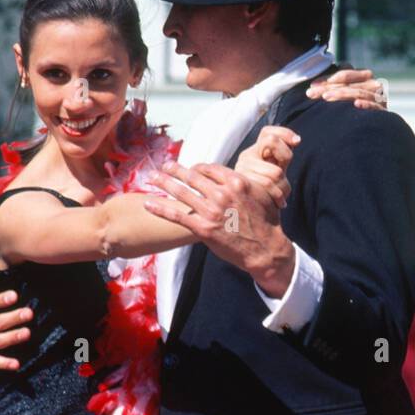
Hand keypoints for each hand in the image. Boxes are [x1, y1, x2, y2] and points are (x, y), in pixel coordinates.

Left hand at [143, 160, 294, 296]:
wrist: (265, 249)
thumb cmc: (267, 222)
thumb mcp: (262, 194)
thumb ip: (245, 183)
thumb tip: (235, 177)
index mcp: (236, 182)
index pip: (209, 168)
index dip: (197, 168)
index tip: (190, 170)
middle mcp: (221, 194)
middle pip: (192, 176)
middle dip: (175, 169)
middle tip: (165, 165)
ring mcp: (211, 211)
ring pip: (181, 192)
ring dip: (163, 182)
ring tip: (153, 177)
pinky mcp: (203, 228)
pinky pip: (177, 215)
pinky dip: (160, 209)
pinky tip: (148, 204)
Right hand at [234, 124, 299, 204]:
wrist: (253, 214)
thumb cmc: (270, 192)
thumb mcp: (278, 171)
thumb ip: (283, 156)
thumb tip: (296, 140)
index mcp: (256, 151)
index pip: (268, 132)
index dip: (283, 133)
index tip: (297, 142)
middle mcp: (247, 156)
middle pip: (272, 142)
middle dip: (285, 156)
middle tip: (284, 175)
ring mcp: (243, 169)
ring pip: (274, 169)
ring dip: (283, 185)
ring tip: (281, 197)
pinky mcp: (243, 184)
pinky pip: (268, 184)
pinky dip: (278, 194)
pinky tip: (280, 203)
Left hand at [306, 68, 387, 108]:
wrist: (372, 139)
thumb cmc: (352, 116)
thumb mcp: (343, 98)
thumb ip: (334, 88)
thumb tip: (313, 86)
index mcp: (365, 78)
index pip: (345, 75)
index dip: (327, 79)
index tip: (312, 86)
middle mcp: (374, 85)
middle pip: (349, 84)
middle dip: (328, 87)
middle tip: (311, 93)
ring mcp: (380, 98)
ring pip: (359, 92)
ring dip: (341, 94)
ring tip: (326, 98)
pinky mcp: (384, 112)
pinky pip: (375, 106)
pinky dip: (366, 104)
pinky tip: (356, 104)